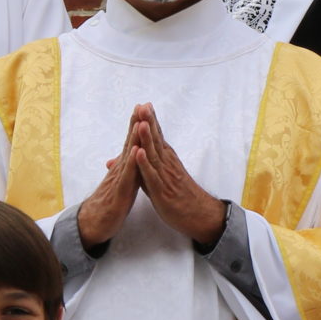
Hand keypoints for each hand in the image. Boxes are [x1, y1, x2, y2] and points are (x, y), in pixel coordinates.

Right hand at [75, 109, 145, 251]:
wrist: (96, 223)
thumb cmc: (111, 202)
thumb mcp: (121, 182)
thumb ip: (125, 168)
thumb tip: (129, 155)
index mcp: (124, 167)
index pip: (132, 142)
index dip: (137, 125)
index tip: (144, 107)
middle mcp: (121, 169)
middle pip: (129, 143)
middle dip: (135, 124)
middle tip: (141, 105)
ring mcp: (119, 179)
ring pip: (128, 156)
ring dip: (133, 138)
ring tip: (139, 122)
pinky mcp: (120, 192)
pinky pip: (127, 177)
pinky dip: (132, 164)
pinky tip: (136, 152)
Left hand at [131, 103, 226, 246]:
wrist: (199, 214)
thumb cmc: (178, 195)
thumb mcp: (156, 178)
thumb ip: (140, 166)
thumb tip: (121, 157)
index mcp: (166, 159)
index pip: (158, 136)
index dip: (150, 121)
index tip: (143, 104)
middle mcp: (167, 164)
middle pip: (157, 140)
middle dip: (149, 122)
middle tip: (144, 106)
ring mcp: (165, 176)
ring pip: (154, 155)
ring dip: (147, 139)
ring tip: (142, 123)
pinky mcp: (162, 191)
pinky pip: (152, 176)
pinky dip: (145, 164)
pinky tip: (139, 153)